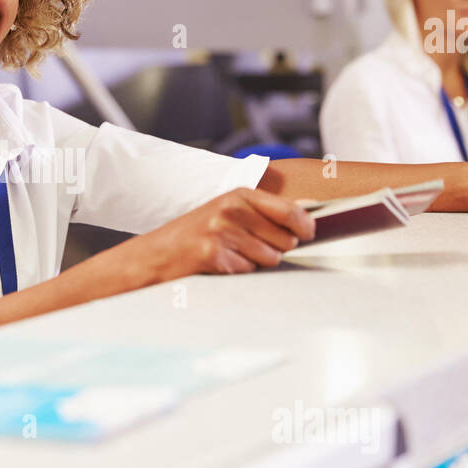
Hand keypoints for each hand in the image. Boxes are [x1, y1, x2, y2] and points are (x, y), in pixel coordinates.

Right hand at [136, 188, 315, 278]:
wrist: (158, 253)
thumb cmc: (197, 233)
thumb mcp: (230, 211)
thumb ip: (266, 212)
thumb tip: (309, 213)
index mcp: (239, 194)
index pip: (291, 211)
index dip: (305, 227)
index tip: (307, 234)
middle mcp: (232, 209)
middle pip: (285, 240)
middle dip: (275, 249)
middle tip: (251, 247)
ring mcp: (222, 232)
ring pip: (270, 259)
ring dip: (257, 263)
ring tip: (234, 254)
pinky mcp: (215, 254)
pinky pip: (248, 271)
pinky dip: (239, 272)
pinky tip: (222, 264)